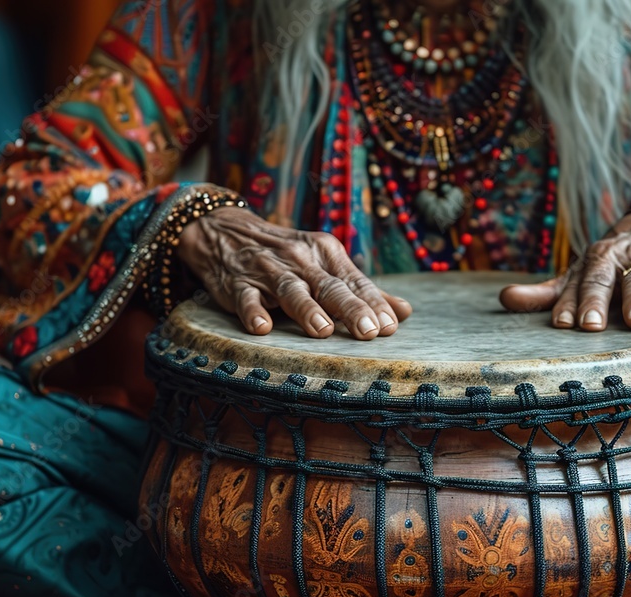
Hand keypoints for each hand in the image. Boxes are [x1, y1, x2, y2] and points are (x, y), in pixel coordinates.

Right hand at [177, 207, 411, 338]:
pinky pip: (246, 297)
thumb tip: (405, 312)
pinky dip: (253, 311)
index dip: (373, 303)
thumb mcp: (325, 263)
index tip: (390, 326)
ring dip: (307, 310)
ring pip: (291, 289)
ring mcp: (268, 270)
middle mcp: (301, 259)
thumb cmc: (287, 255)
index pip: (355, 281)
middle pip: (330, 286)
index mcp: (326, 252)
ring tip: (324, 331)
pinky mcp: (238, 283)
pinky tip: (261, 327)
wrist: (226, 231)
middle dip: (351, 308)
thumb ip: (362, 290)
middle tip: (370, 331)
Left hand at [500, 197, 630, 330]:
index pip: (586, 283)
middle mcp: (626, 260)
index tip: (569, 325)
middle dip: (621, 302)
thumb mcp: (579, 273)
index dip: (579, 303)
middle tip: (619, 324)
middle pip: (622, 281)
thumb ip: (546, 292)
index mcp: (597, 260)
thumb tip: (504, 299)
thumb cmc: (611, 262)